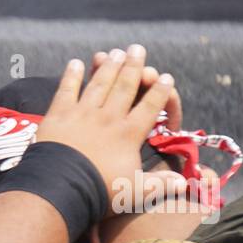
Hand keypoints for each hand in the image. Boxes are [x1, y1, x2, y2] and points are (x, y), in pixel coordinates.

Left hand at [38, 46, 180, 216]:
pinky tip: (76, 62)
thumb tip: (183, 184)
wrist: (59, 188)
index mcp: (128, 134)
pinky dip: (71, 75)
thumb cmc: (99, 192)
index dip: (159, 91)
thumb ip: (160, 184)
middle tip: (137, 49)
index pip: (149, 107)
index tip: (166, 77)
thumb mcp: (134, 192)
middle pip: (125, 87)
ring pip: (99, 84)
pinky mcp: (58, 115)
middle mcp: (108, 118)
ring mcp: (82, 114)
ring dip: (109, 66)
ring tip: (116, 52)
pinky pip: (66, 90)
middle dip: (133, 67)